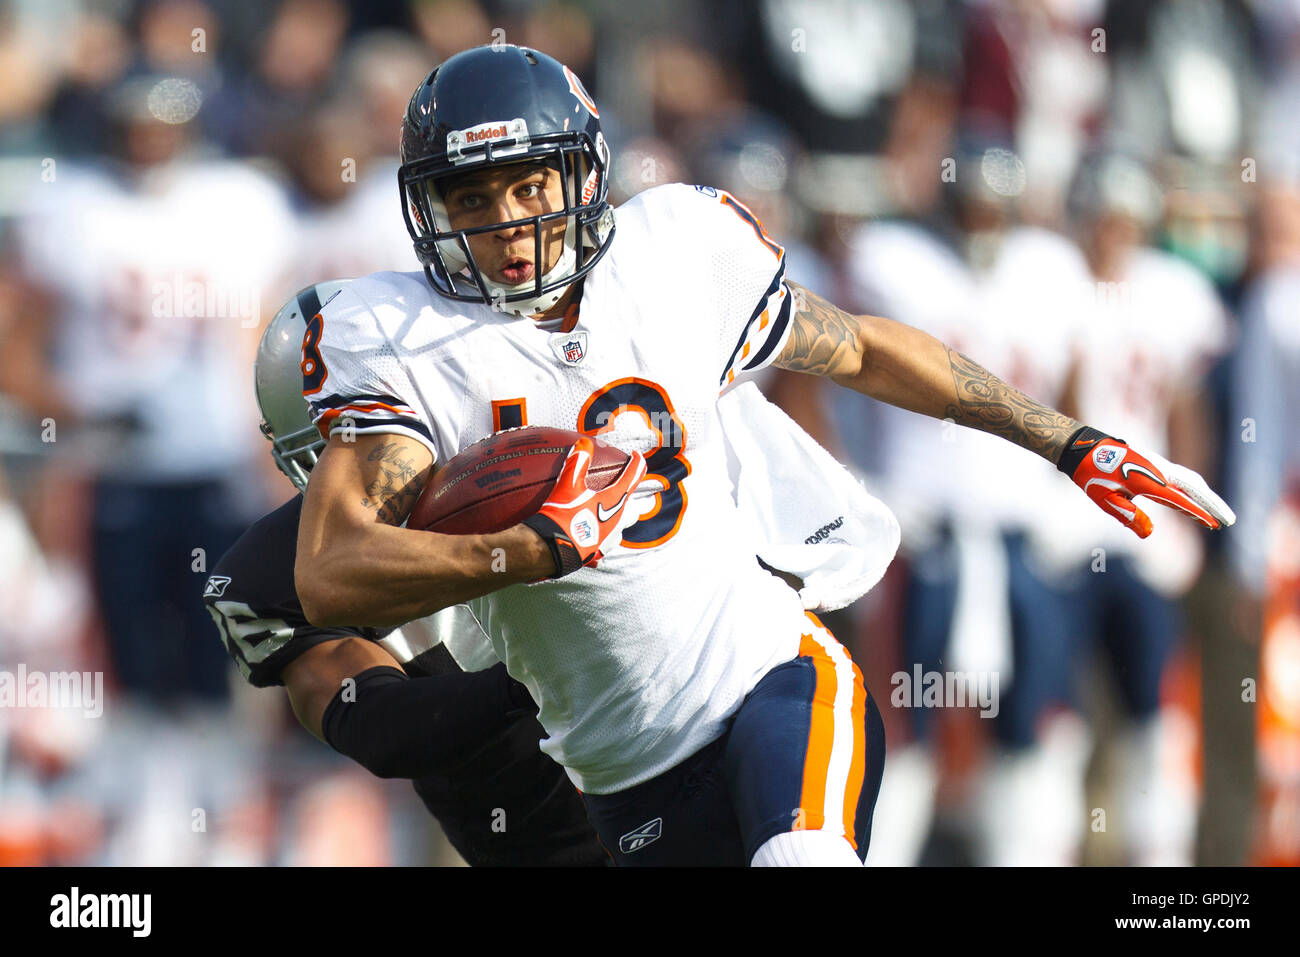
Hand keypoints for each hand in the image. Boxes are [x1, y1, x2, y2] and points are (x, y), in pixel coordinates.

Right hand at [522, 437, 646, 577]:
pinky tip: (587, 535)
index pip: (633, 478)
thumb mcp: (568, 484)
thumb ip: (578, 461)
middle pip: (633, 508)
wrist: (551, 549)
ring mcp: (608, 539)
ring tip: (604, 512)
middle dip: (630, 497)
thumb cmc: (563, 515)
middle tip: (620, 488)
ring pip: (621, 528)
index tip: (636, 456)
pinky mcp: (596, 553)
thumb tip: (584, 443)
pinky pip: (603, 545)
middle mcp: (617, 521)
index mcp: (614, 501)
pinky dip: (599, 537)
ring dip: (617, 518)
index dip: (637, 464)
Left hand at [1057, 427, 1234, 538]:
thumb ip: (1128, 516)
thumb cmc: (1092, 475)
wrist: (1084, 448)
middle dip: (1212, 504)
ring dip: (1204, 496)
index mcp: (1146, 480)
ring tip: (1215, 515)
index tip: (1214, 523)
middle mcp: (1157, 470)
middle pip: (1193, 487)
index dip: (1197, 512)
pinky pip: (1179, 477)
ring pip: (1189, 480)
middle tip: (1228, 520)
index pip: (1178, 499)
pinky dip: (1191, 489)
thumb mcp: (1105, 499)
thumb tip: (1149, 533)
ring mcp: (1158, 465)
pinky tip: (1192, 503)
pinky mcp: (1155, 464)